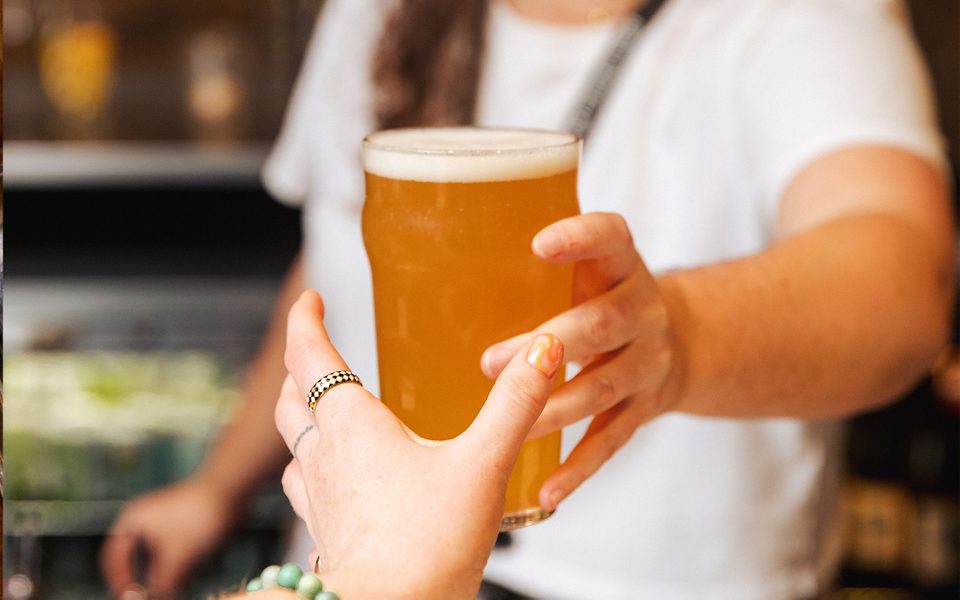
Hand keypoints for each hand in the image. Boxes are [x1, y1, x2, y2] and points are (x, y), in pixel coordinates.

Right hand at [100, 477, 238, 598]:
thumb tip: (156, 596)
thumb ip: (162, 583)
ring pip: (156, 555)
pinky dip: (176, 563)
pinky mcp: (181, 522)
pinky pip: (171, 549)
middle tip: (155, 594)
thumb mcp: (177, 558)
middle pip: (135, 558)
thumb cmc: (200, 516)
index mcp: (131, 522)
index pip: (113, 559)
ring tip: (175, 584)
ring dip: (163, 572)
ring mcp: (162, 520)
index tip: (132, 597)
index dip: (121, 582)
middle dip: (146, 579)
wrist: (230, 490)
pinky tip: (187, 572)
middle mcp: (143, 519)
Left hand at [274, 291, 561, 599]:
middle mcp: (325, 455)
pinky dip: (314, 463)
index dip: (304, 320)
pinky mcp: (326, 530)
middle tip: (314, 346)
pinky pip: (305, 484)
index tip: (309, 298)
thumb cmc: (425, 547)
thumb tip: (542, 351)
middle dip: (300, 364)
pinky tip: (341, 477)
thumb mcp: (482, 463)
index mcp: (352, 425)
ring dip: (302, 414)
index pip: (309, 355)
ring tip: (324, 406)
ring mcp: (318, 495)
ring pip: (294, 441)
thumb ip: (515, 404)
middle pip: (291, 396)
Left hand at [481, 212, 684, 511]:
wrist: (682, 342)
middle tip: (489, 361)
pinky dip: (577, 469)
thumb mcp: (589, 267)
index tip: (539, 244)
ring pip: (600, 389)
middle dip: (548, 344)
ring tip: (505, 427)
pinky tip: (544, 490)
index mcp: (622, 265)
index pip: (611, 237)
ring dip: (549, 409)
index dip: (579, 238)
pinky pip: (610, 442)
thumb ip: (539, 265)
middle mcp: (643, 312)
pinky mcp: (645, 408)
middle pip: (602, 325)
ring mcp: (647, 364)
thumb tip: (434, 265)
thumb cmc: (603, 299)